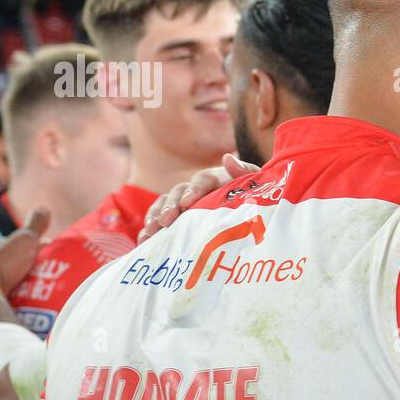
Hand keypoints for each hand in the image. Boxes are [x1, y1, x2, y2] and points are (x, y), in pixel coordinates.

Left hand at [0, 206, 49, 292]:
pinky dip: (12, 293)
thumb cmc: (4, 262)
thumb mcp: (25, 240)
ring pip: (5, 276)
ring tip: (36, 287)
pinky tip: (21, 298)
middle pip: (11, 259)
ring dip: (19, 279)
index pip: (17, 242)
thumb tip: (44, 207)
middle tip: (44, 269)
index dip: (33, 244)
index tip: (48, 248)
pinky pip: (1, 291)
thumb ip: (35, 225)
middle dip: (26, 262)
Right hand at [137, 154, 257, 241]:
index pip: (202, 180)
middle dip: (170, 206)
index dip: (194, 190)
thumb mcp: (256, 184)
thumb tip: (227, 158)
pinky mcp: (176, 218)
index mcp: (216, 179)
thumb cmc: (255, 198)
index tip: (188, 203)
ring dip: (155, 217)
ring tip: (150, 232)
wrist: (255, 212)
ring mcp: (183, 203)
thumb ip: (245, 172)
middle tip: (166, 221)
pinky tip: (143, 242)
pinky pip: (158, 220)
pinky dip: (150, 229)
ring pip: (164, 205)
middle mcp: (196, 189)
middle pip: (178, 192)